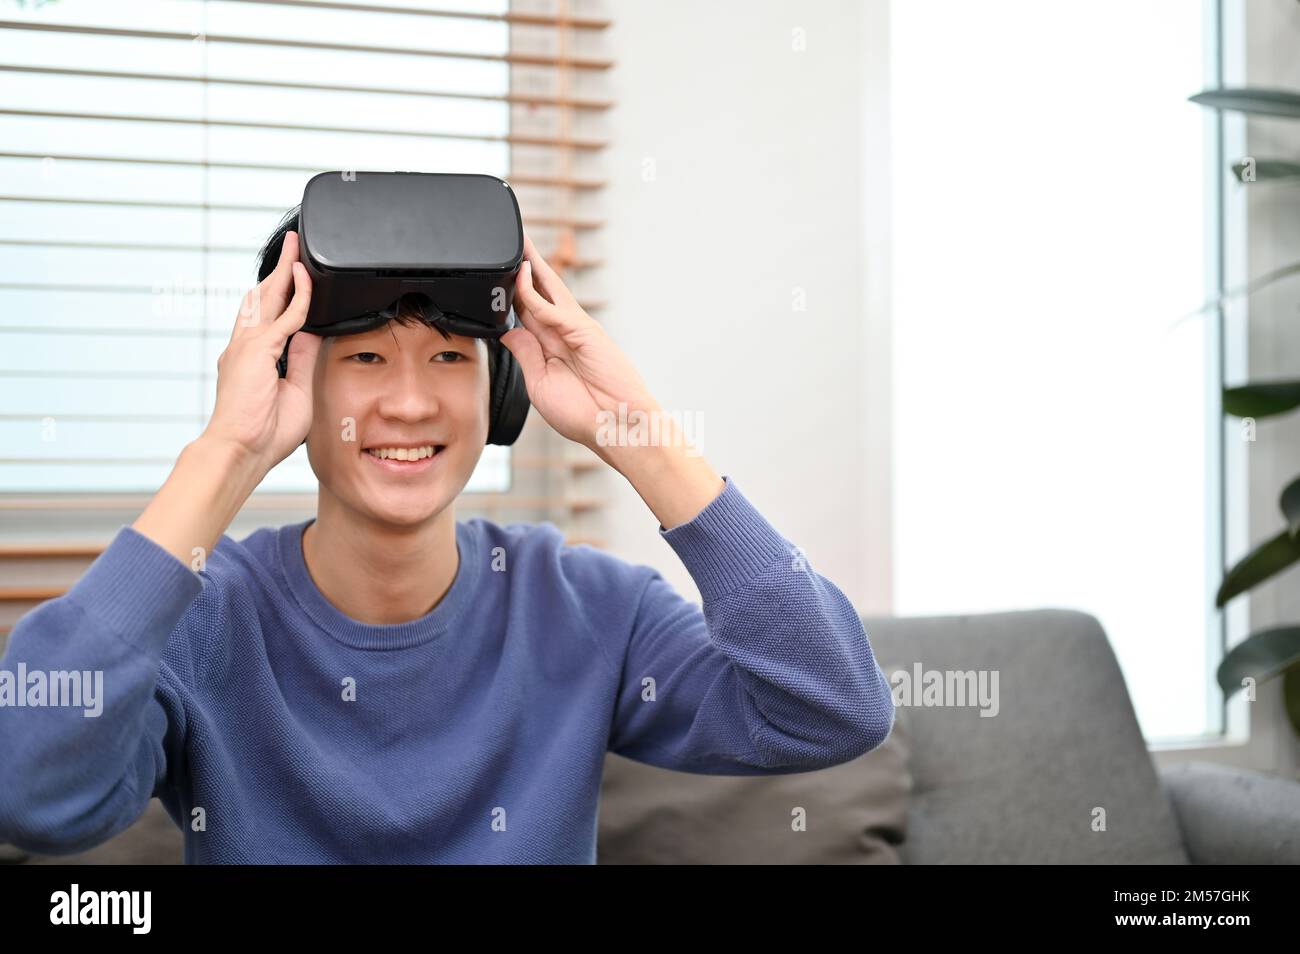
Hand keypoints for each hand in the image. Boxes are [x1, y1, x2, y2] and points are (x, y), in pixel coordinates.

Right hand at [201, 230, 320, 468]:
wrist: (241, 450)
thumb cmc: (265, 432)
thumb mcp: (296, 391)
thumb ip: (301, 360)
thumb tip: (311, 335)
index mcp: (251, 357)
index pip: (266, 317)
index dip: (279, 295)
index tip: (292, 278)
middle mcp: (244, 346)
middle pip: (262, 298)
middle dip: (278, 270)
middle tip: (293, 247)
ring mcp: (247, 345)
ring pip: (269, 297)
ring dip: (284, 270)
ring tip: (296, 248)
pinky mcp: (257, 350)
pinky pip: (285, 315)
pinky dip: (297, 294)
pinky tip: (304, 276)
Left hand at [500, 233, 659, 457]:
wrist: (615, 426)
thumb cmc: (584, 413)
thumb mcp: (540, 383)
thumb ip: (525, 353)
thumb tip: (507, 330)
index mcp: (552, 347)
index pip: (527, 312)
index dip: (511, 293)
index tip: (494, 279)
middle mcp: (563, 332)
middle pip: (538, 292)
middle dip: (523, 268)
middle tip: (509, 243)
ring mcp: (575, 328)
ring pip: (547, 290)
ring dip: (530, 266)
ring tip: (516, 243)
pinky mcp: (584, 330)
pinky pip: (552, 309)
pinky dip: (534, 295)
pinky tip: (519, 278)